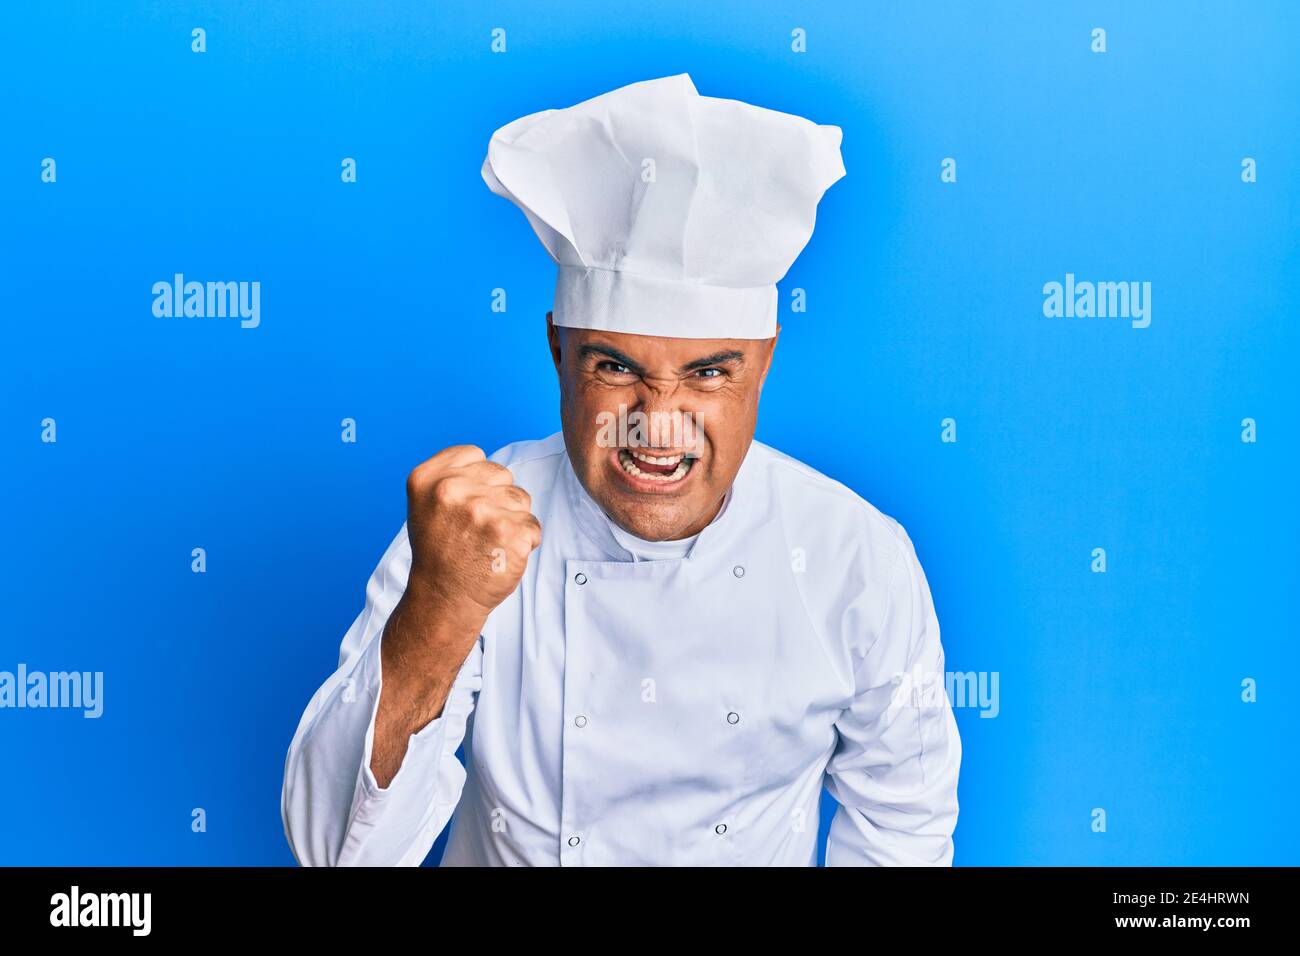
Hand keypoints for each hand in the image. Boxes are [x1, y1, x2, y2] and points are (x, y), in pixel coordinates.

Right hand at [403, 444, 541, 625]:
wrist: (443, 599)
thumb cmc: (440, 551)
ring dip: (512, 521)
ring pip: (521, 499)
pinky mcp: (509, 533)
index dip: (477, 481)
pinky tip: (500, 556)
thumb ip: (453, 475)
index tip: (463, 507)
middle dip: (497, 499)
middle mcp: (452, 489)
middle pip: (502, 475)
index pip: (476, 454)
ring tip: (487, 543)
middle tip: (475, 530)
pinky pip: (532, 526)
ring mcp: (482, 511)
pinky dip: (524, 543)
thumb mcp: (427, 503)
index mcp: (427, 477)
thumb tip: (492, 466)